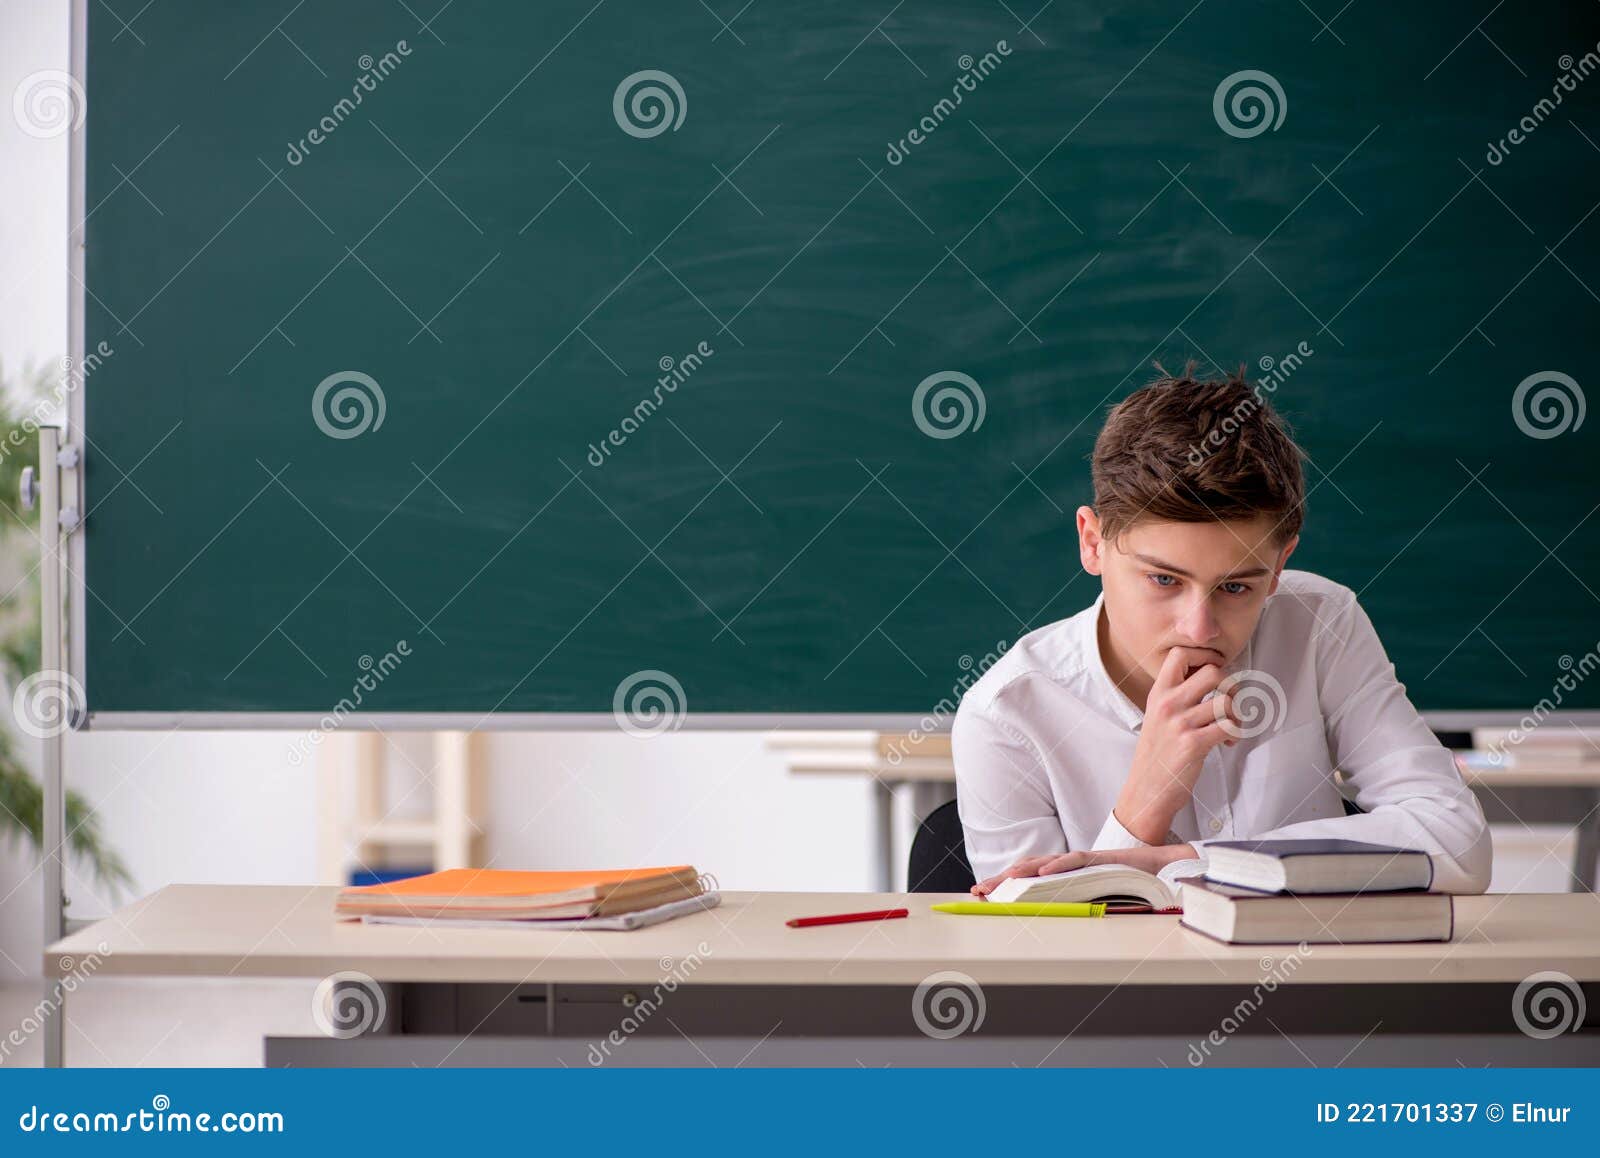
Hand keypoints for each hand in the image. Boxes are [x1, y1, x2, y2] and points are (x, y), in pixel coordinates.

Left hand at [970, 843, 1198, 895]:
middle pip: (1030, 869)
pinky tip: (1045, 871)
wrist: (1166, 866)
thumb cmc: (1134, 883)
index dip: (1006, 884)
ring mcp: (1086, 861)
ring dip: (1023, 871)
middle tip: (978, 890)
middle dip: (1002, 879)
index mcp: (1068, 875)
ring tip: (1002, 881)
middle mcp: (1072, 866)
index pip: (1031, 877)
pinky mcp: (1104, 858)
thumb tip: (1058, 920)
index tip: (982, 893)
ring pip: (1048, 863)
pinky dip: (1061, 864)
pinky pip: (1079, 860)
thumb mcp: (1099, 897)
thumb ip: (1079, 902)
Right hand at [1114, 647, 1239, 842]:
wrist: (1146, 790)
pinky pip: (1229, 727)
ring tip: (1230, 727)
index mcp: (1158, 693)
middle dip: (1230, 686)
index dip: (1204, 657)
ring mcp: (1180, 723)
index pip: (1181, 653)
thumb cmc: (1157, 753)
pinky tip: (1227, 743)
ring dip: (1237, 715)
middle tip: (1228, 702)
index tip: (1213, 674)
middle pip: (1213, 671)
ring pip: (1226, 700)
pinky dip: (1236, 734)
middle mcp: (1168, 704)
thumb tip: (1211, 676)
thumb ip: (1176, 695)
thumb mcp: (1157, 716)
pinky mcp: (1194, 744)